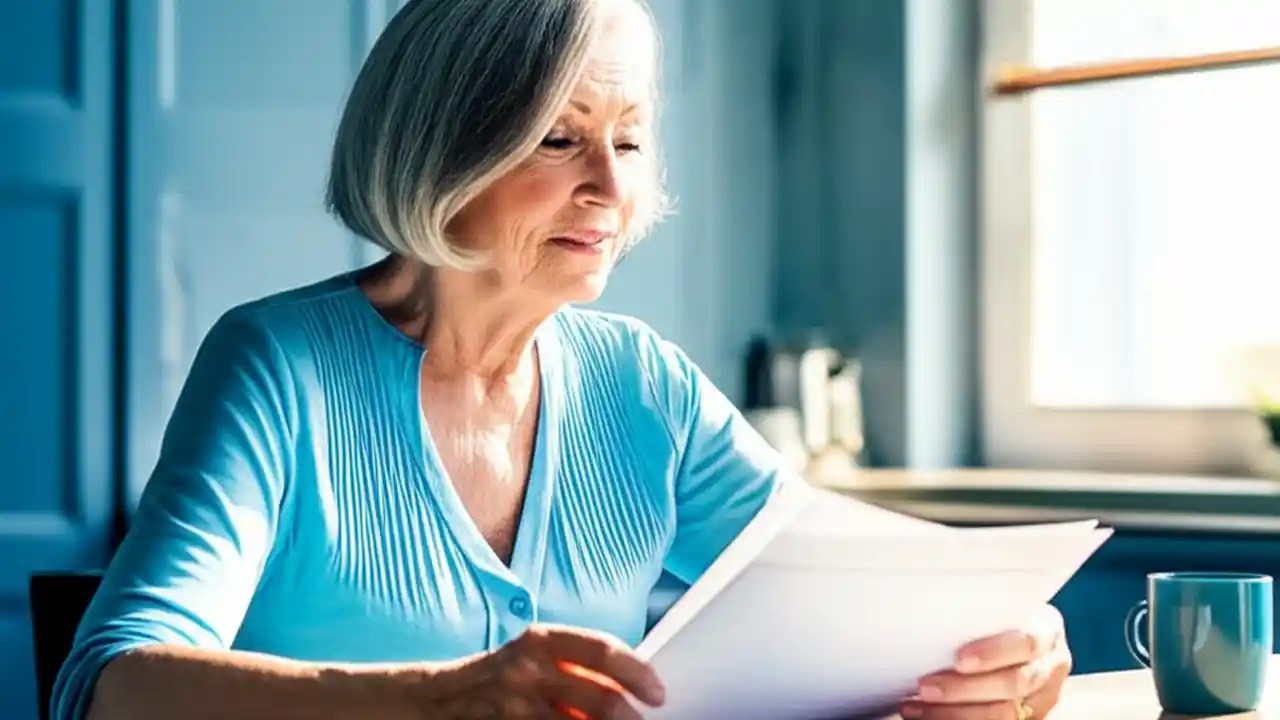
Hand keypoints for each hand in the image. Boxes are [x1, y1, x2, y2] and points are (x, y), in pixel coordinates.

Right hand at [427, 624, 665, 719]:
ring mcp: (513, 709)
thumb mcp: (531, 659)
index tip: (657, 693)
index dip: (637, 672)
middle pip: (598, 697)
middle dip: (629, 717)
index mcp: (539, 641)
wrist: (432, 703)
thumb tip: (630, 688)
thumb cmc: (498, 679)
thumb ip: (574, 668)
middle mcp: (526, 670)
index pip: (601, 649)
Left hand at [900, 604, 1070, 719]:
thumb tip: (925, 614)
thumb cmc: (994, 622)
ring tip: (917, 707)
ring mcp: (1045, 698)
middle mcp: (1051, 666)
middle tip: (925, 687)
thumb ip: (976, 617)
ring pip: (1006, 714)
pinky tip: (929, 716)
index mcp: (1047, 629)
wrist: (1015, 647)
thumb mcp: (995, 611)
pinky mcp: (1033, 718)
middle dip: (965, 688)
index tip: (959, 659)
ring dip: (955, 713)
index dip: (993, 653)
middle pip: (1015, 683)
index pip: (1027, 643)